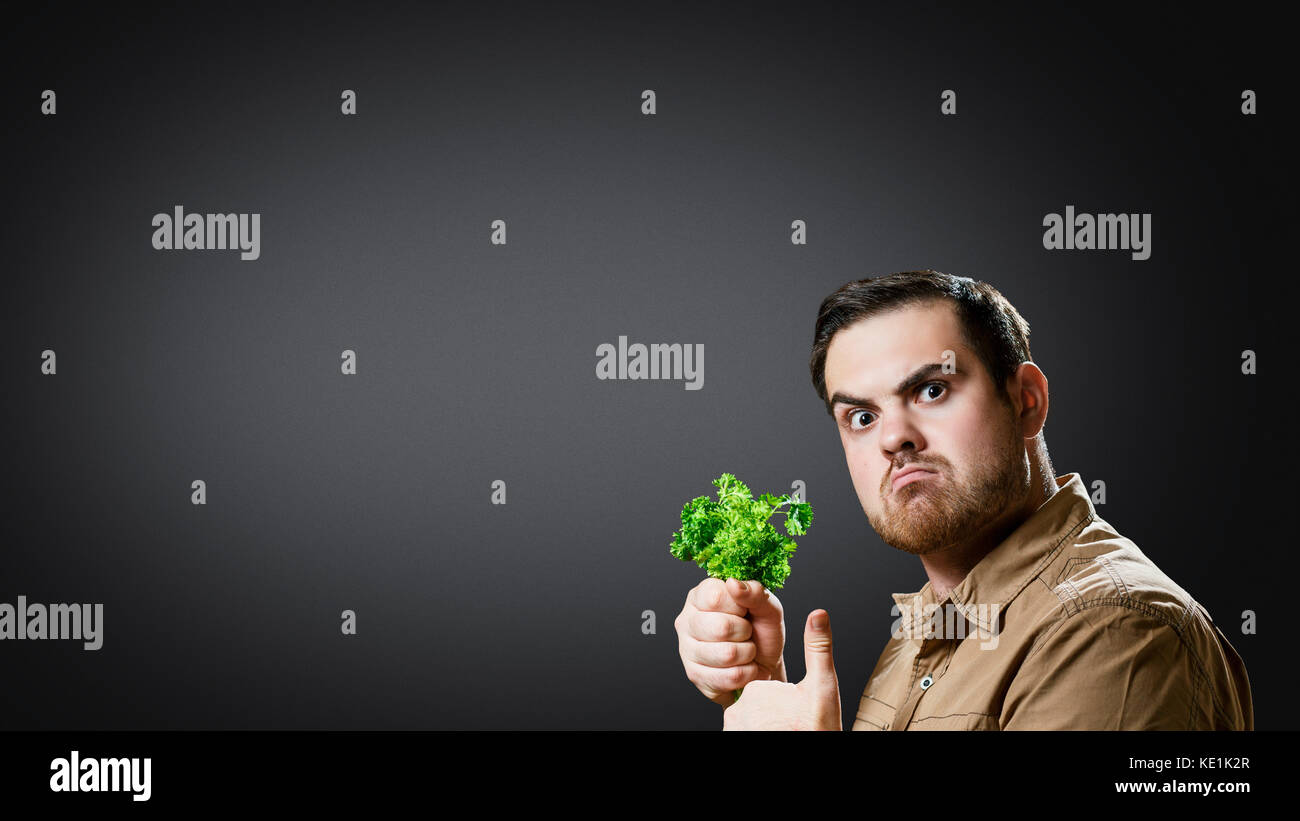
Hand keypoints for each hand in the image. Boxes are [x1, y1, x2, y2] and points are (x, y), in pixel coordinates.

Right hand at [674, 577, 786, 705]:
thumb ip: (755, 593)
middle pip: (720, 627)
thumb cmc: (762, 632)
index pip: (715, 596)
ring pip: (726, 654)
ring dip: (747, 654)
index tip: (744, 611)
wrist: (765, 665)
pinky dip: (746, 674)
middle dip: (745, 632)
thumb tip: (733, 584)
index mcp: (701, 595)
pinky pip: (728, 677)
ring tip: (747, 651)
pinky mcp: (694, 675)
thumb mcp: (767, 608)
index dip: (738, 606)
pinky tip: (744, 667)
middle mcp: (687, 620)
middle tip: (747, 633)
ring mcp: (687, 649)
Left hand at [722, 609, 840, 729]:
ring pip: (747, 719)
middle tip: (793, 723)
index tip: (797, 708)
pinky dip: (756, 733)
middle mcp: (738, 710)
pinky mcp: (734, 739)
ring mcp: (734, 729)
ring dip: (763, 725)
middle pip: (754, 701)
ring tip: (784, 731)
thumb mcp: (823, 690)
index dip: (781, 694)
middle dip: (771, 711)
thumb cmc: (817, 731)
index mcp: (758, 690)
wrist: (812, 763)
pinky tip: (774, 734)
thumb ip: (818, 650)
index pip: (762, 682)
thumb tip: (818, 613)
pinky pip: (742, 731)